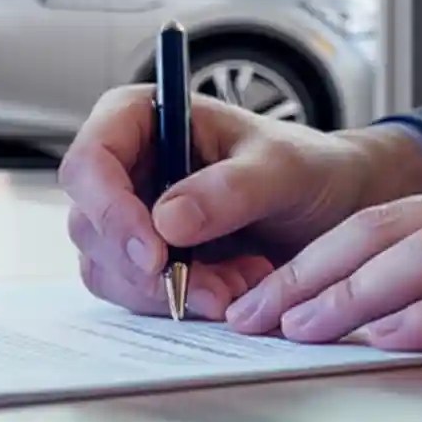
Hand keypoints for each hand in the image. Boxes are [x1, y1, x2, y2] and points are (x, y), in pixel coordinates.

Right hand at [58, 85, 421, 320]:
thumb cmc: (307, 168)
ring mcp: (128, 215)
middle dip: (150, 267)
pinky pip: (135, 294)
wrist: (332, 210)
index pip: (90, 161)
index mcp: (140, 118)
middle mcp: (124, 166)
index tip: (155, 254)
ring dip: (171, 290)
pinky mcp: (142, 258)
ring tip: (243, 282)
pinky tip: (232, 289)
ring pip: (108, 267)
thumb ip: (230, 189)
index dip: (109, 209)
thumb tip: (166, 221)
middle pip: (91, 224)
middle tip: (218, 287)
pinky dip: (181, 303)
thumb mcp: (283, 168)